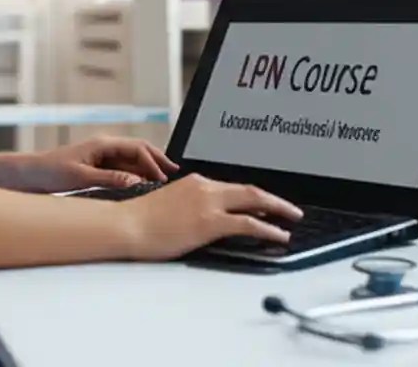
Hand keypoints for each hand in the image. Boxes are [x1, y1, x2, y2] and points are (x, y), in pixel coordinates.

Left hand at [21, 135, 177, 192]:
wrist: (31, 174)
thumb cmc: (50, 171)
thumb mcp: (81, 176)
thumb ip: (109, 178)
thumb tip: (135, 181)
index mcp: (103, 144)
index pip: (137, 148)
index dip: (153, 162)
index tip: (164, 177)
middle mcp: (105, 148)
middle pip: (139, 150)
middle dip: (158, 160)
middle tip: (175, 173)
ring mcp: (102, 157)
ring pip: (132, 160)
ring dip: (148, 168)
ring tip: (164, 180)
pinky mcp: (98, 168)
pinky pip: (123, 169)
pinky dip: (136, 175)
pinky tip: (144, 185)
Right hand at [120, 174, 302, 260]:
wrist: (125, 225)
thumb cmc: (138, 221)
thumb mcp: (168, 206)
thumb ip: (189, 207)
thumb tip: (201, 220)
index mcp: (194, 182)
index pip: (232, 187)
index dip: (254, 196)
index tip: (267, 204)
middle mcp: (204, 186)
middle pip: (250, 189)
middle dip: (275, 199)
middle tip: (292, 209)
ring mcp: (208, 203)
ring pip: (254, 200)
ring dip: (278, 210)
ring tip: (292, 220)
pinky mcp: (209, 221)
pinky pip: (248, 223)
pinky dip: (268, 228)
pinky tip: (279, 234)